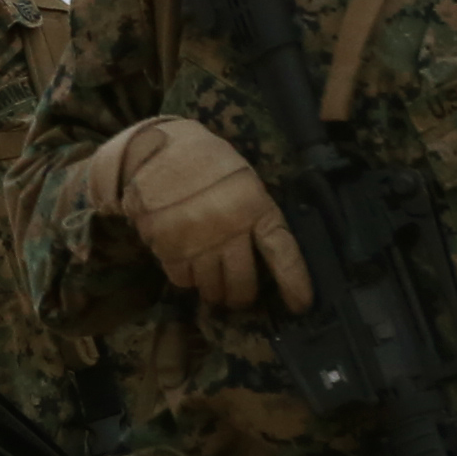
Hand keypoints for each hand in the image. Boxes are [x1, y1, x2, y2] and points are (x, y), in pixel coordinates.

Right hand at [87, 116, 310, 312]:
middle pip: (242, 283)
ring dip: (213, 291)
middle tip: (238, 297)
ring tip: (212, 284)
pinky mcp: (167, 249)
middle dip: (242, 296)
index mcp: (255, 208)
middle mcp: (228, 230)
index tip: (301, 305)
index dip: (294, 282)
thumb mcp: (243, 180)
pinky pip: (182, 280)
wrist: (156, 150)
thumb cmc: (205, 162)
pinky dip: (187, 279)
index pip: (282, 252)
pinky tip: (188, 265)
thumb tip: (261, 250)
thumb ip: (253, 214)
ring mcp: (197, 242)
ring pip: (211, 287)